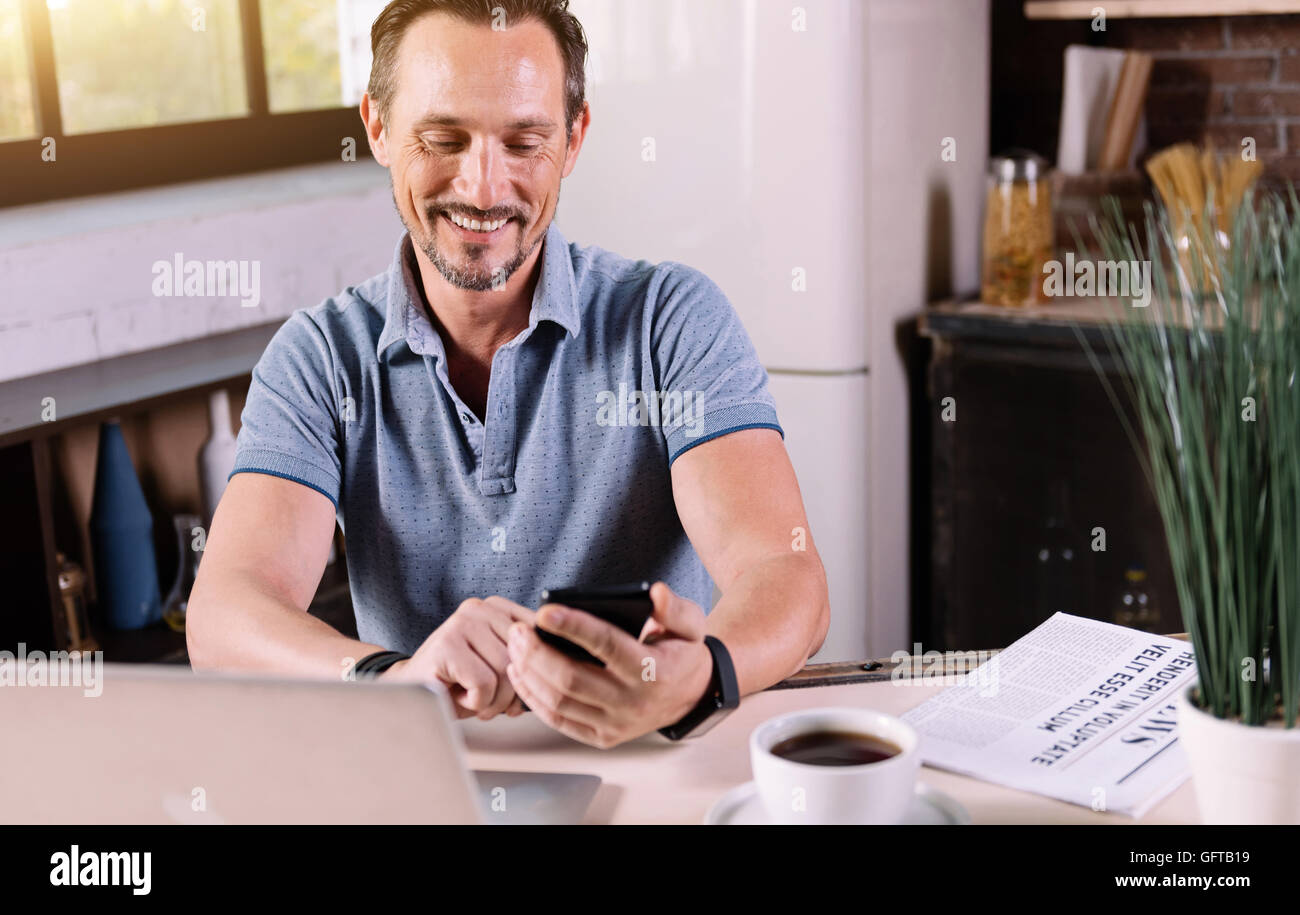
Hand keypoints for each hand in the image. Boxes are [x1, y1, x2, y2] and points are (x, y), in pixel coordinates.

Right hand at [381, 596, 532, 719]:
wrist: (412, 692)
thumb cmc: (459, 683)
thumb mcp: (498, 665)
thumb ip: (524, 659)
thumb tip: (559, 667)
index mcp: (497, 607)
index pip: (537, 635)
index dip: (534, 670)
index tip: (519, 690)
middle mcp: (479, 608)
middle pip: (522, 657)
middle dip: (512, 694)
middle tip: (493, 704)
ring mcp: (460, 623)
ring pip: (504, 672)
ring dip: (493, 702)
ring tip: (475, 700)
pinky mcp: (446, 645)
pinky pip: (483, 683)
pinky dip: (475, 703)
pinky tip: (459, 697)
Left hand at [505, 582, 714, 747]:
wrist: (692, 696)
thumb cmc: (682, 654)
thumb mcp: (691, 626)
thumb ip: (676, 608)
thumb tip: (655, 592)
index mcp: (654, 671)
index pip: (607, 645)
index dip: (574, 627)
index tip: (545, 611)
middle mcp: (632, 702)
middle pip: (572, 679)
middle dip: (537, 653)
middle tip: (518, 630)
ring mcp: (615, 724)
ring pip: (559, 702)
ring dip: (529, 674)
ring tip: (515, 646)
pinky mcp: (602, 737)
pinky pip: (558, 720)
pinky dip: (533, 698)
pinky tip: (521, 673)